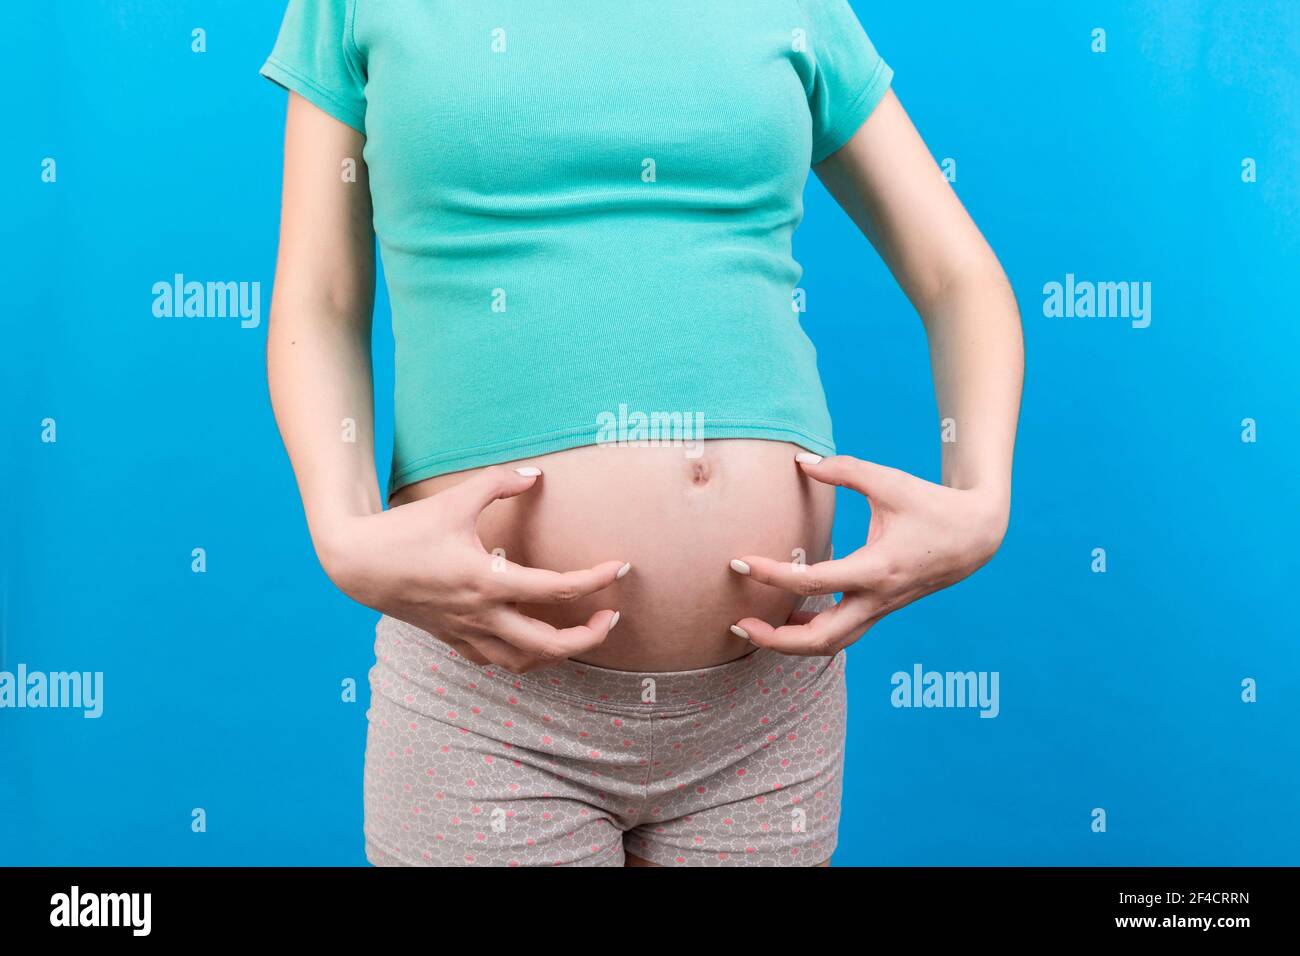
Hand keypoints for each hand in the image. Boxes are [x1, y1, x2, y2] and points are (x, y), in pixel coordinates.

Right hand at [315, 466, 629, 672]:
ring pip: (525, 661)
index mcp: (487, 581)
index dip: (596, 580)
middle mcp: (482, 614)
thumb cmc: (406, 529)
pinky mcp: (453, 638)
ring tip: (580, 633)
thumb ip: (499, 482)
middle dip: (590, 636)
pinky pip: (497, 661)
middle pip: (551, 644)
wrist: (357, 563)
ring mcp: (467, 632)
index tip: (622, 568)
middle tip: (613, 617)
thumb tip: (535, 474)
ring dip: (559, 653)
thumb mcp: (455, 500)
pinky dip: (524, 656)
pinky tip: (535, 640)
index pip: (557, 589)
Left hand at [728, 453, 1007, 655]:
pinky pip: (841, 634)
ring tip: (753, 628)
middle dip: (776, 639)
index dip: (771, 575)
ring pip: (831, 645)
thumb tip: (801, 461)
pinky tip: (785, 618)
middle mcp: (877, 598)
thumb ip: (843, 469)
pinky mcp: (880, 610)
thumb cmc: (931, 505)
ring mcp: (880, 610)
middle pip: (820, 639)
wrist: (975, 536)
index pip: (813, 582)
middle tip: (737, 623)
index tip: (740, 563)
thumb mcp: (889, 482)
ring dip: (790, 644)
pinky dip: (810, 633)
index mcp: (878, 567)